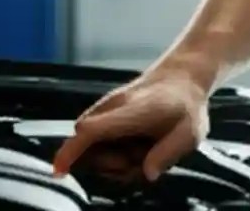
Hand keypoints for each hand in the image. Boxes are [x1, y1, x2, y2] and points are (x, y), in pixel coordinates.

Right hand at [51, 66, 210, 182]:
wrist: (183, 76)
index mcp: (132, 111)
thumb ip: (168, 153)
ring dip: (111, 156)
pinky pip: (96, 136)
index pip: (91, 130)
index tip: (59, 171)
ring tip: (142, 150)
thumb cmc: (188, 106)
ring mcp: (107, 107)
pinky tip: (135, 144)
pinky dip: (111, 148)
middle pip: (87, 143)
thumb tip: (147, 174)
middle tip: (141, 159)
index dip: (72, 151)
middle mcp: (112, 106)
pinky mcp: (106, 111)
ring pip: (91, 142)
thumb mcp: (190, 133)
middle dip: (109, 162)